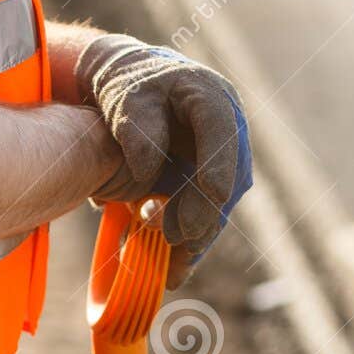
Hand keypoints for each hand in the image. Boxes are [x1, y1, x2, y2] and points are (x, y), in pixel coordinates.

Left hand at [76, 35, 252, 276]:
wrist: (126, 85)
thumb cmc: (125, 84)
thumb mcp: (125, 97)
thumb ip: (137, 128)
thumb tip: (147, 173)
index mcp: (209, 95)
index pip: (222, 130)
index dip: (221, 163)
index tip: (215, 193)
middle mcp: (226, 128)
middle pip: (229, 174)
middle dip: (205, 209)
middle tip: (176, 235)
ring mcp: (222, 157)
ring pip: (221, 202)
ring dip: (199, 233)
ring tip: (172, 263)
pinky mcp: (209, 180)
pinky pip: (207, 213)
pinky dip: (192, 240)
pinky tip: (174, 268)